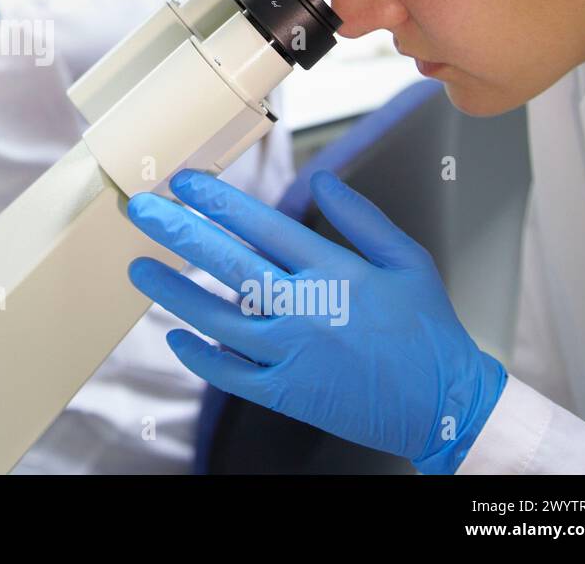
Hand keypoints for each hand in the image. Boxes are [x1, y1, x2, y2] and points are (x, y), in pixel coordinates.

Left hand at [126, 168, 505, 473]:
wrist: (444, 405)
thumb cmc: (427, 331)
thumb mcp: (408, 261)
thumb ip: (362, 218)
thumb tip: (322, 178)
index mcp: (335, 271)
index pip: (263, 225)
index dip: (219, 201)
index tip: (185, 182)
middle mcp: (306, 309)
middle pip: (228, 264)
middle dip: (179, 232)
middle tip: (141, 209)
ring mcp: (292, 354)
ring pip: (217, 318)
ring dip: (174, 292)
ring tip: (140, 270)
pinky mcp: (287, 393)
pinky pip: (230, 373)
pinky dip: (200, 356)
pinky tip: (177, 336)